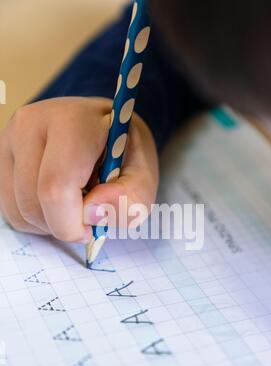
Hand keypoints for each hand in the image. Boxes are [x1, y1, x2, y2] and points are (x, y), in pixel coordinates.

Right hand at [0, 97, 158, 242]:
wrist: (100, 127)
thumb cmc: (122, 151)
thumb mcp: (144, 175)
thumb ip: (131, 197)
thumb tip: (92, 213)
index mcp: (72, 121)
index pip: (56, 186)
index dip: (72, 221)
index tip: (93, 226)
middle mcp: (31, 123)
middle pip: (34, 202)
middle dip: (64, 225)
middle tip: (89, 214)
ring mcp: (9, 138)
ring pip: (19, 210)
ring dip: (50, 224)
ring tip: (75, 202)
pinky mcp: (1, 156)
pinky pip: (10, 209)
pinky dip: (36, 219)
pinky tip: (57, 201)